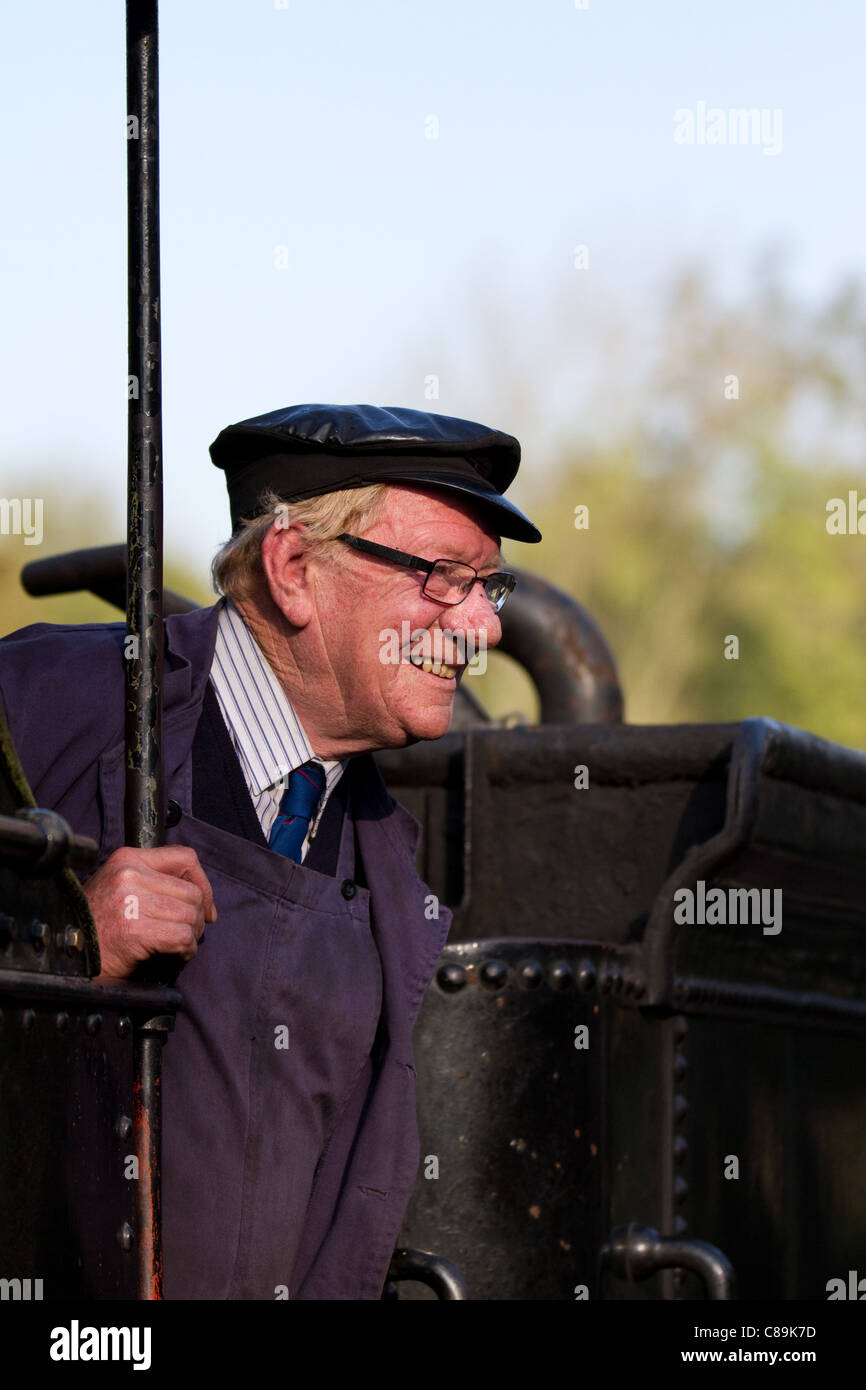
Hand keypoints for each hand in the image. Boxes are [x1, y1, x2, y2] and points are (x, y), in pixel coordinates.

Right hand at [83, 845, 216, 981]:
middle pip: (191, 891)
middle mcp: (129, 875)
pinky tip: (175, 954)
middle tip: (188, 932)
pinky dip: (186, 950)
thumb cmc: (98, 924)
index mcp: (127, 859)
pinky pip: (181, 937)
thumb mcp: (121, 886)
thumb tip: (201, 896)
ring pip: (190, 915)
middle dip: (197, 916)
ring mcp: (131, 901)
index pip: (185, 858)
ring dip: (191, 935)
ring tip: (178, 944)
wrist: (68, 953)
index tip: (204, 905)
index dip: (203, 882)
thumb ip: (155, 880)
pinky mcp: (134, 929)